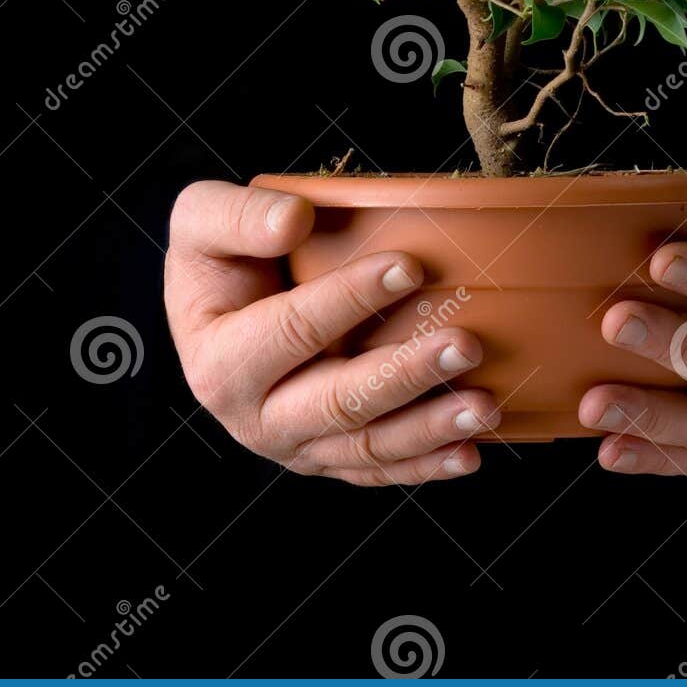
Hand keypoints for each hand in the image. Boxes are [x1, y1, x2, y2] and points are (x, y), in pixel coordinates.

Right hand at [164, 180, 499, 484]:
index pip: (292, 330)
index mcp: (219, 361)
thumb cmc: (218, 259)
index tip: (409, 266)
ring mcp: (295, 445)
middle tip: (467, 344)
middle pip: (338, 402)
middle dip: (406, 375)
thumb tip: (293, 220)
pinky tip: (470, 453)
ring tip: (485, 406)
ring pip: (367, 446)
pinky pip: (377, 471)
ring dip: (430, 429)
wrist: (219, 312)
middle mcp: (254, 418)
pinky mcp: (327, 457)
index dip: (350, 298)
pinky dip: (425, 466)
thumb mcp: (201, 219)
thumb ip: (236, 215)